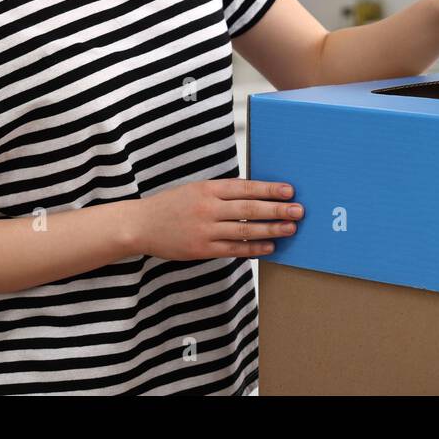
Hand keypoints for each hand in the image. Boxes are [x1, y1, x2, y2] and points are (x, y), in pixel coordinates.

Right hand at [130, 179, 303, 259]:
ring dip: (270, 229)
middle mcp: (207, 208)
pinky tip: (270, 246)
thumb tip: (255, 194)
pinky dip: (253, 248)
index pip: (245, 188)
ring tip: (290, 229)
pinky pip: (233, 249)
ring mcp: (205, 230)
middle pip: (249, 209)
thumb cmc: (171, 205)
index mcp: (207, 189)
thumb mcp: (196, 189)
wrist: (140, 225)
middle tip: (298, 210)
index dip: (269, 189)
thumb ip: (222, 192)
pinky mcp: (202, 250)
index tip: (289, 191)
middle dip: (276, 210)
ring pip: (244, 230)